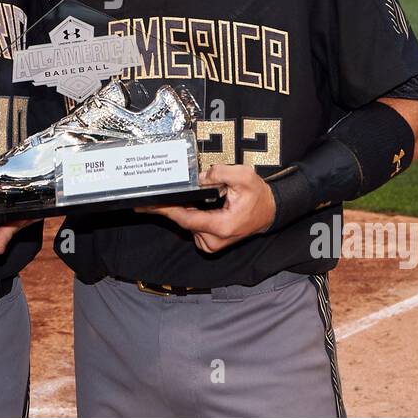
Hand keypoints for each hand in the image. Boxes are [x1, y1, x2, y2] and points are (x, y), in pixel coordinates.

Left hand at [140, 164, 275, 253]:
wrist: (269, 211)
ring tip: (186, 195)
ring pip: (187, 224)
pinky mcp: (210, 243)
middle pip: (184, 221)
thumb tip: (199, 178)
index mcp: (222, 226)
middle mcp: (215, 240)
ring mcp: (212, 244)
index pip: (186, 219)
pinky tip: (195, 204)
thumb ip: (220, 173)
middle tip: (154, 193)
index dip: (166, 210)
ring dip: (183, 209)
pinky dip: (190, 214)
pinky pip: (193, 227)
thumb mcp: (244, 176)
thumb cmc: (258, 195)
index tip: (148, 205)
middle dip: (170, 206)